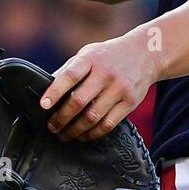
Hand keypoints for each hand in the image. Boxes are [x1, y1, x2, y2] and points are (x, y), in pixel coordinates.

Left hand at [41, 31, 159, 141]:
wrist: (145, 53)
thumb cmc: (107, 56)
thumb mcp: (87, 54)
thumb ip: (68, 70)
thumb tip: (45, 90)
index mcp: (91, 58)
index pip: (70, 75)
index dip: (55, 91)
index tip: (43, 105)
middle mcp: (106, 73)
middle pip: (79, 101)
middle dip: (61, 118)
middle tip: (51, 127)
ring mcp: (120, 88)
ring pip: (92, 117)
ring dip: (74, 130)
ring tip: (64, 135)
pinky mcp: (131, 102)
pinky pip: (108, 124)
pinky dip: (92, 134)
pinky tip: (83, 135)